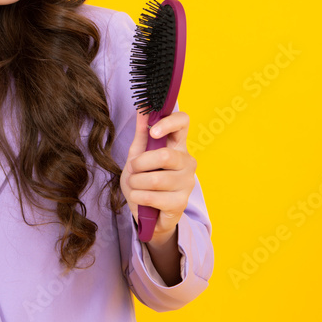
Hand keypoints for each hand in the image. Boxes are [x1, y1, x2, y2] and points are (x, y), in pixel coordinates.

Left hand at [119, 109, 197, 246]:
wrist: (146, 213)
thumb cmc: (144, 181)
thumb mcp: (138, 155)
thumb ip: (141, 133)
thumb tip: (142, 108)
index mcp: (178, 145)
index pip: (183, 122)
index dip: (168, 122)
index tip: (153, 131)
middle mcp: (188, 162)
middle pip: (164, 155)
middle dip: (139, 164)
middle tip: (133, 170)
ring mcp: (187, 183)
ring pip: (155, 179)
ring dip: (136, 183)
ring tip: (136, 186)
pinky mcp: (181, 203)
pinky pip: (152, 197)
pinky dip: (138, 197)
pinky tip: (140, 199)